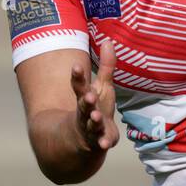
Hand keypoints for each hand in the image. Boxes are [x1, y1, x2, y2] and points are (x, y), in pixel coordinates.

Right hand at [70, 37, 119, 152]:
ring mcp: (90, 128)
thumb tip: (108, 40)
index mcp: (85, 96)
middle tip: (88, 96)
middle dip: (85, 100)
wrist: (82, 140)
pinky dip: (102, 143)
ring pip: (91, 123)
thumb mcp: (101, 87)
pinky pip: (100, 142)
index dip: (78, 76)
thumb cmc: (95, 108)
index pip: (79, 85)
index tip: (76, 67)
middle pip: (83, 104)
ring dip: (93, 120)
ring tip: (96, 117)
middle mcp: (85, 112)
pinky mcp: (98, 141)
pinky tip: (105, 144)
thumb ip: (106, 67)